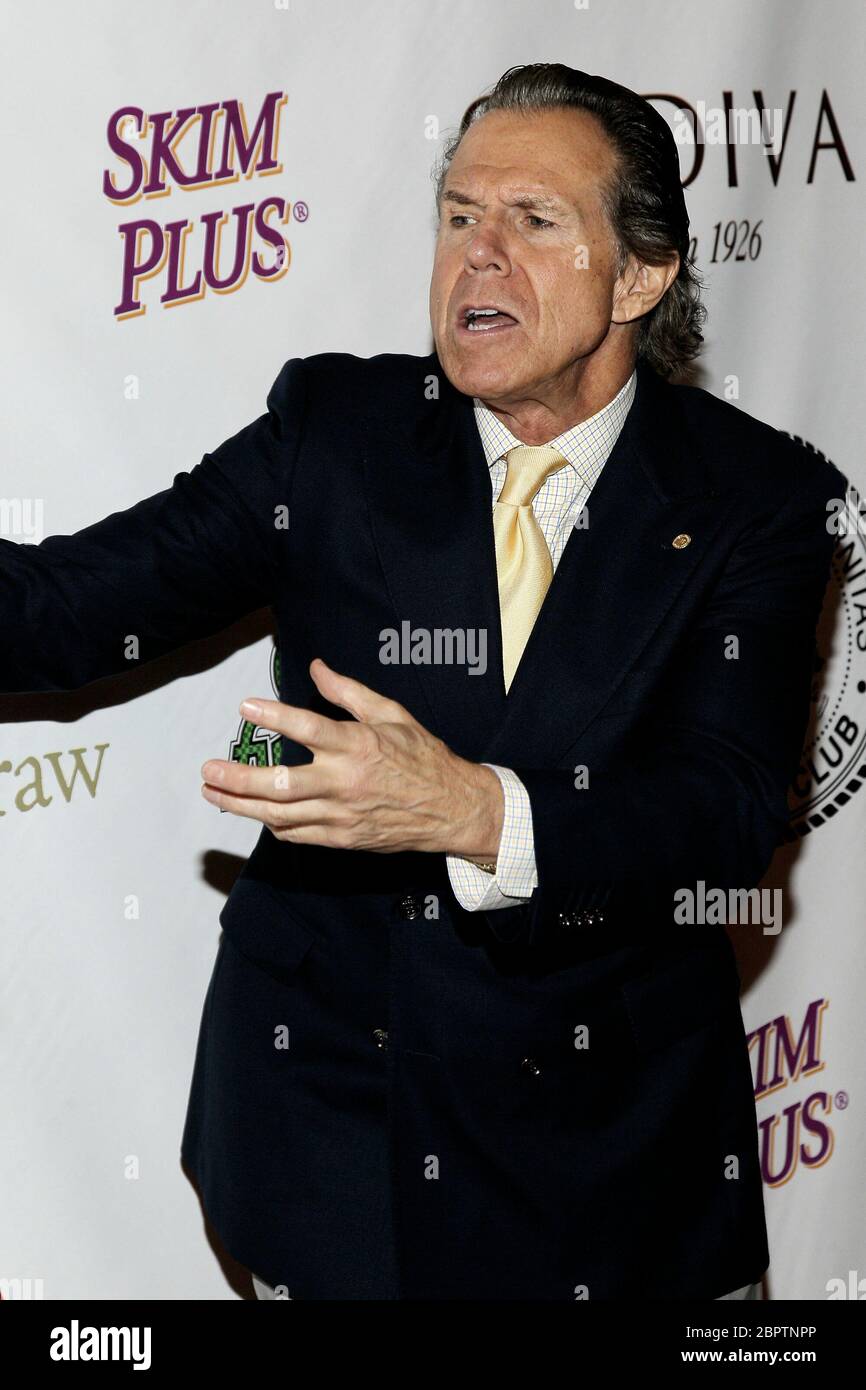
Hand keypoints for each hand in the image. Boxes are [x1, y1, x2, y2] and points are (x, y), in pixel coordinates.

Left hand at [200, 657, 503, 856]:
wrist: (452, 808)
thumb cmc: (423, 757)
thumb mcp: (391, 714)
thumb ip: (349, 692)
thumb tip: (318, 667)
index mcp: (358, 745)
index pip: (307, 728)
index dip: (274, 716)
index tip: (246, 707)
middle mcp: (345, 782)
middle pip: (278, 783)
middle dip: (237, 778)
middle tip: (208, 769)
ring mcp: (341, 815)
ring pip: (279, 814)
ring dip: (240, 805)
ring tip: (213, 793)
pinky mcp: (342, 839)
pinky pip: (297, 834)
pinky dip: (272, 824)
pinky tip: (255, 813)